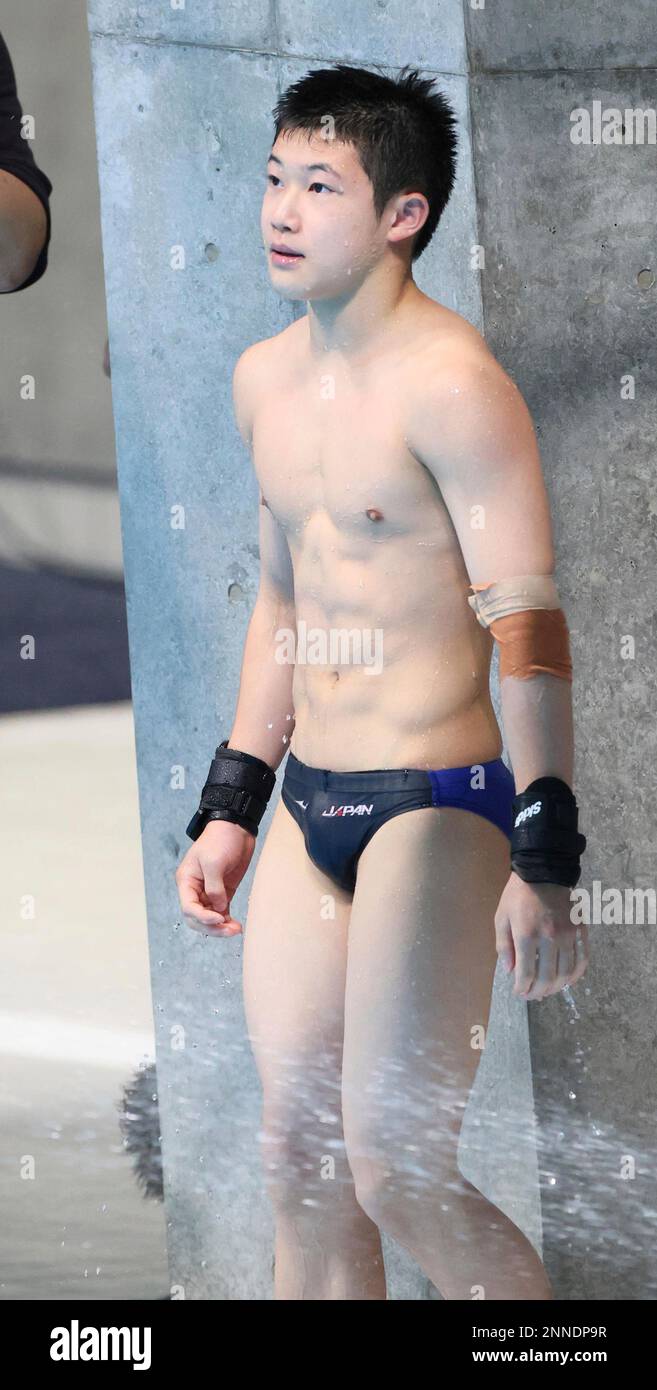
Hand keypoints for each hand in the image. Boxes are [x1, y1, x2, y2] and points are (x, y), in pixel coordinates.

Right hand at [175, 819, 255, 936]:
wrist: (237, 828)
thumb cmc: (220, 839)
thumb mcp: (214, 862)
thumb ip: (214, 888)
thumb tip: (219, 908)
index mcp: (187, 880)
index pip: (189, 907)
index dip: (202, 917)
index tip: (219, 918)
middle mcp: (195, 889)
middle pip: (197, 918)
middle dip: (212, 927)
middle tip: (230, 930)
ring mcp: (209, 891)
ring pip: (210, 918)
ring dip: (221, 927)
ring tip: (236, 930)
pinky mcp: (223, 892)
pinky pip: (221, 912)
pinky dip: (227, 921)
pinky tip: (236, 926)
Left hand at [494, 871, 588, 999]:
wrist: (543, 871)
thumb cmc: (517, 896)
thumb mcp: (501, 918)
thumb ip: (504, 946)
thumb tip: (511, 971)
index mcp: (527, 935)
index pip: (526, 973)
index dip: (523, 988)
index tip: (519, 992)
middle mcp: (550, 938)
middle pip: (548, 978)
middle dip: (538, 991)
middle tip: (532, 995)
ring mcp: (568, 935)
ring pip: (566, 973)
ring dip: (556, 987)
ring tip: (547, 990)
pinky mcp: (580, 931)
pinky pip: (582, 959)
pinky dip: (576, 975)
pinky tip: (568, 980)